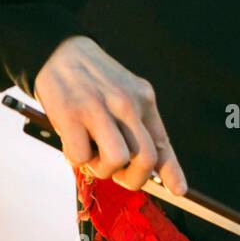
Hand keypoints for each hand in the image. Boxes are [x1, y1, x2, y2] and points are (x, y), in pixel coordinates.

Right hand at [34, 35, 187, 195]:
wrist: (60, 50)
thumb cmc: (93, 82)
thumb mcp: (125, 94)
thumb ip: (137, 127)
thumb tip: (153, 167)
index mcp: (143, 99)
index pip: (163, 143)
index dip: (172, 172)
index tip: (179, 190)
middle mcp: (126, 104)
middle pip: (145, 159)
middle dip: (131, 178)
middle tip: (116, 171)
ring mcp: (99, 109)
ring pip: (116, 161)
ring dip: (102, 169)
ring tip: (92, 154)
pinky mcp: (72, 114)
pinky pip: (81, 157)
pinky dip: (76, 158)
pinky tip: (72, 141)